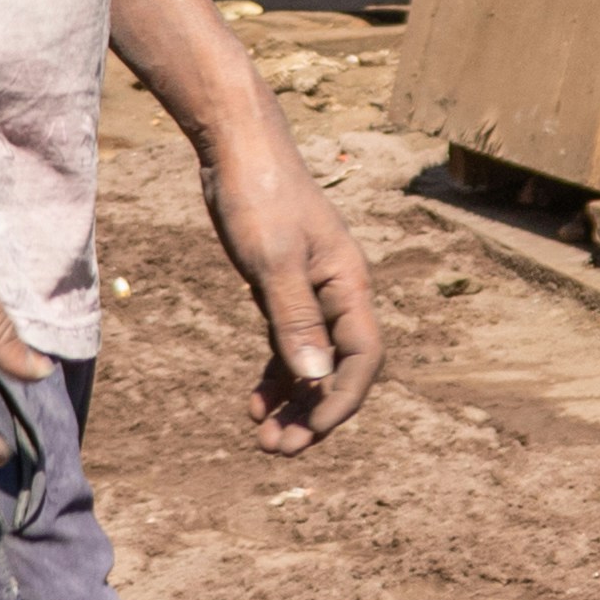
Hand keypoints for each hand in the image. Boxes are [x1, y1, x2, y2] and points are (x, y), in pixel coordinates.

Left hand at [209, 163, 384, 453]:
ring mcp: (311, 293)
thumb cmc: (260, 197)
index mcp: (349, 285)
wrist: (237, 149)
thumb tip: (315, 378)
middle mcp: (338, 293)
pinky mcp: (284, 289)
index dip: (341, 400)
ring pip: (312, 363)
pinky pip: (289, 346)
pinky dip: (276, 377)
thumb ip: (294, 319)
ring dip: (293, 403)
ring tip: (264, 438)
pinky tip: (254, 402)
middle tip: (277, 450)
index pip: (362, 357)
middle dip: (313, 413)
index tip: (309, 432)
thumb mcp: (273, 261)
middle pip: (339, 369)